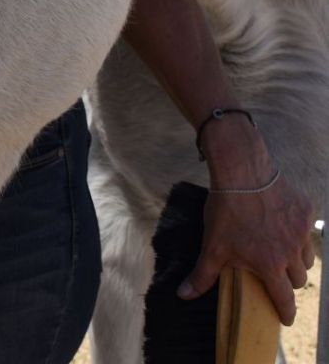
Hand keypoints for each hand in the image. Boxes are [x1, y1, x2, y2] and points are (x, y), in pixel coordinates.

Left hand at [178, 118, 315, 324]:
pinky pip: (308, 228)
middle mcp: (291, 252)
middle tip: (276, 274)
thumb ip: (202, 274)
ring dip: (296, 257)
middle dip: (287, 280)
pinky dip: (298, 229)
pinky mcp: (306, 211)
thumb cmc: (225, 210)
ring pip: (306, 256)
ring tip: (280, 251)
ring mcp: (301, 231)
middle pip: (298, 277)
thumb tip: (183, 295)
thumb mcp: (211, 245)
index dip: (285, 312)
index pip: (284, 298)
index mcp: (270, 265)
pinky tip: (282, 221)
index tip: (285, 318)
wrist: (242, 172)